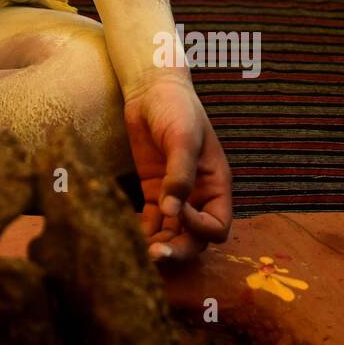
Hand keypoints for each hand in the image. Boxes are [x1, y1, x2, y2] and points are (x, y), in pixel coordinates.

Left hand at [122, 72, 231, 261]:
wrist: (151, 89)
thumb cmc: (177, 109)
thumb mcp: (183, 138)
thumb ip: (180, 175)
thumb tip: (172, 213)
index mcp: (216, 186)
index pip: (216, 226)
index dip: (199, 228)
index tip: (177, 211)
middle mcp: (199, 196)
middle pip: (194, 238)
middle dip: (177, 249)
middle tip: (155, 255)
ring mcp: (175, 195)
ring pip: (171, 233)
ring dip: (157, 245)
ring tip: (137, 253)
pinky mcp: (153, 191)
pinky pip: (151, 220)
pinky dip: (142, 231)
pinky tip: (128, 235)